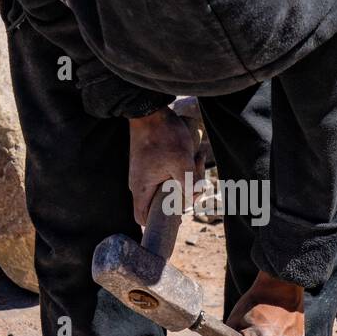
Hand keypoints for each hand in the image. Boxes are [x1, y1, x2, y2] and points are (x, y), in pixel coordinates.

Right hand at [128, 107, 196, 227]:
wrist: (152, 111)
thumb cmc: (163, 135)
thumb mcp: (181, 161)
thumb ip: (189, 184)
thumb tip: (193, 198)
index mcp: (141, 188)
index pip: (141, 218)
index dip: (157, 224)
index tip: (175, 219)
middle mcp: (139, 183)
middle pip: (161, 203)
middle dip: (182, 196)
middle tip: (196, 182)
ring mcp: (145, 173)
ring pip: (168, 187)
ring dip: (186, 179)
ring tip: (196, 160)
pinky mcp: (151, 163)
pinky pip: (168, 175)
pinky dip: (182, 170)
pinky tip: (193, 155)